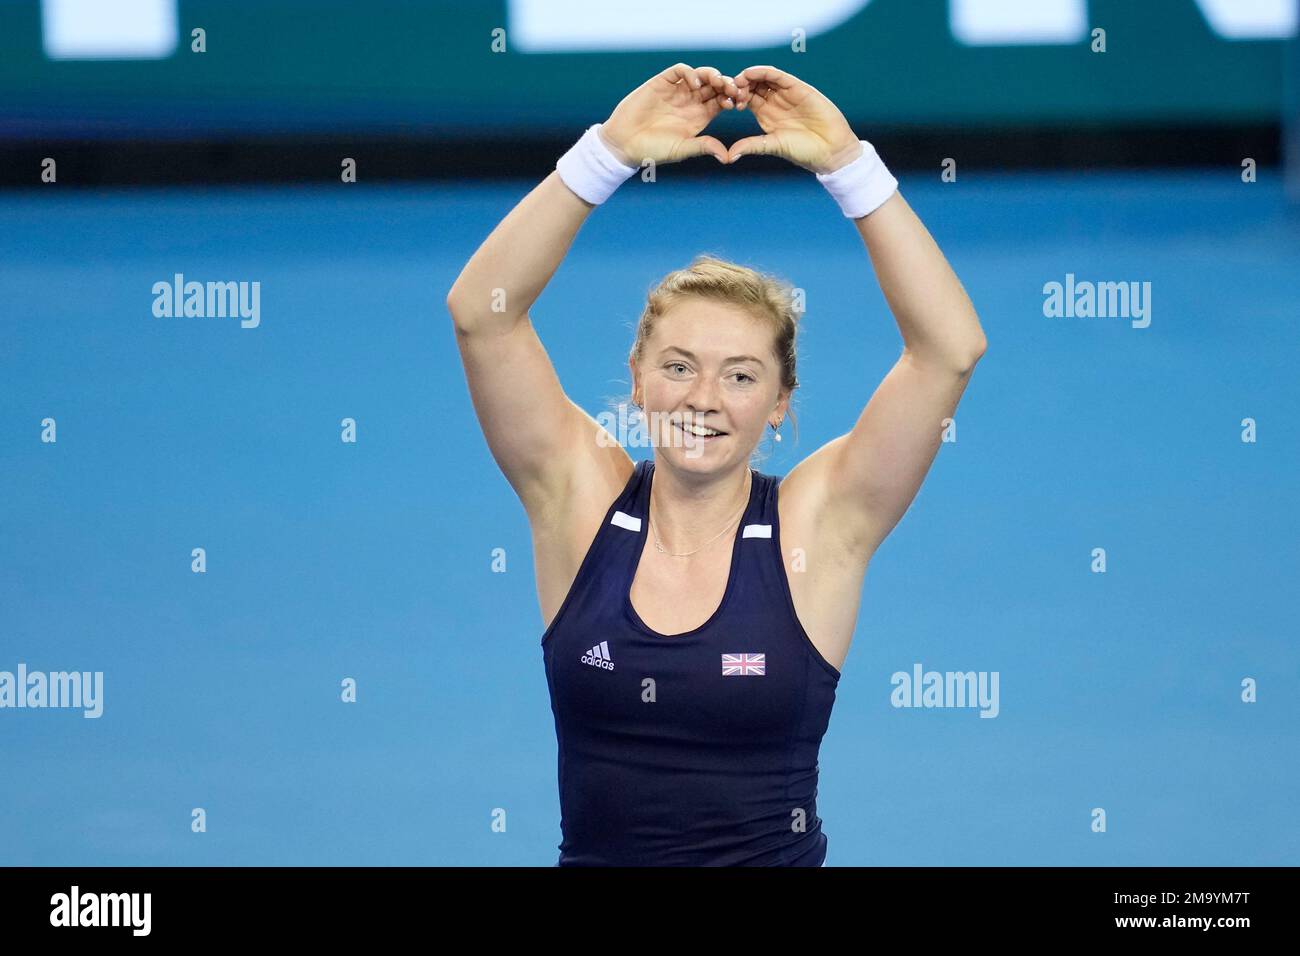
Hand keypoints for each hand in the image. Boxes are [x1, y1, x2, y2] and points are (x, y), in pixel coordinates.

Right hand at [600, 63, 739, 166]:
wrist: (624, 144)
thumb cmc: (652, 151)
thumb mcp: (681, 150)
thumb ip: (703, 147)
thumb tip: (727, 157)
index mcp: (699, 117)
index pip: (722, 101)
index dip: (731, 99)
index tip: (736, 103)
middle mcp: (690, 102)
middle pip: (715, 85)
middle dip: (726, 84)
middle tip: (732, 88)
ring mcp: (676, 91)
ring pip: (700, 75)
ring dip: (712, 74)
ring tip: (717, 81)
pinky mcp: (661, 83)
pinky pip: (679, 71)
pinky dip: (689, 72)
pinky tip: (694, 83)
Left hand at [728, 65, 862, 173]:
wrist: (830, 149)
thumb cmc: (802, 151)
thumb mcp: (772, 146)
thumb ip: (751, 146)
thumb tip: (729, 156)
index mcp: (765, 115)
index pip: (745, 99)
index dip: (733, 98)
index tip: (724, 103)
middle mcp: (773, 102)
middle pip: (752, 85)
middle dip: (738, 85)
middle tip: (728, 90)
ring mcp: (785, 93)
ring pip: (762, 78)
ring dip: (748, 77)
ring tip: (737, 82)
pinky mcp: (797, 87)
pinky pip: (777, 75)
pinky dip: (763, 71)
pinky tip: (750, 73)